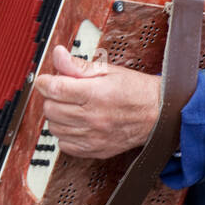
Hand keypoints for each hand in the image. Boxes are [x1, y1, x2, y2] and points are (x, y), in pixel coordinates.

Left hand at [33, 45, 160, 159]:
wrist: (160, 114)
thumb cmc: (136, 90)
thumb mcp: (109, 70)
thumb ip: (79, 65)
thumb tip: (58, 54)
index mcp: (96, 93)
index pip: (54, 89)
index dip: (44, 82)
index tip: (46, 80)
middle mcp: (93, 117)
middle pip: (51, 109)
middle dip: (52, 97)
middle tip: (63, 92)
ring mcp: (93, 137)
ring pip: (54, 128)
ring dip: (58, 116)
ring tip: (71, 108)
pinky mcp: (96, 150)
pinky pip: (65, 145)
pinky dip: (66, 134)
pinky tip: (76, 124)